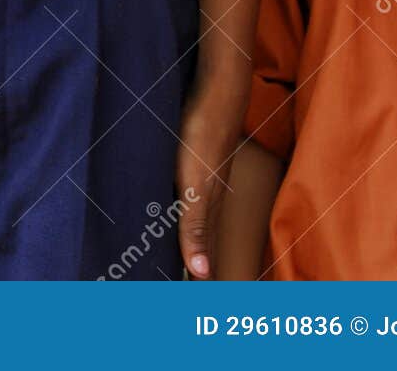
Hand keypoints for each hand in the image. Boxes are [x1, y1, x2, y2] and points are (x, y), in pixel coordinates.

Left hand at [176, 80, 245, 278]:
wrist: (219, 90)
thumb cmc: (203, 137)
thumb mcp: (195, 186)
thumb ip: (195, 228)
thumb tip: (201, 275)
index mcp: (206, 211)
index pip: (202, 259)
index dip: (198, 282)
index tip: (194, 306)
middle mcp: (209, 199)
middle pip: (201, 244)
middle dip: (195, 271)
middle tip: (187, 294)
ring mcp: (206, 180)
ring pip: (196, 222)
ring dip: (190, 244)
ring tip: (184, 265)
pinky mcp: (198, 161)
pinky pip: (190, 200)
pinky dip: (185, 217)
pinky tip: (177, 211)